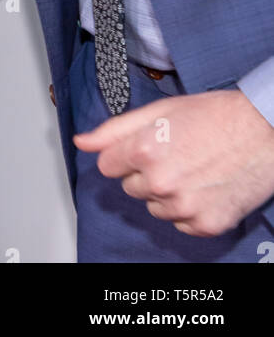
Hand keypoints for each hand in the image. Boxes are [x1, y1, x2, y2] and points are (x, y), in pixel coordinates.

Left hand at [74, 89, 273, 235]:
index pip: (107, 166)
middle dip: (145, 172)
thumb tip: (82, 142)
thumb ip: (114, 129)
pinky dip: (189, 210)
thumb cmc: (215, 116)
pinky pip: (180, 224)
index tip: (144, 147)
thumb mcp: (160, 110)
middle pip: (130, 187)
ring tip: (192, 168)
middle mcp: (160, 182)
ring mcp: (183, 207)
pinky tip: (205, 186)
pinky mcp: (204, 225)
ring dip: (166, 192)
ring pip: (154, 207)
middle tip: (175, 153)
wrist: (264, 132)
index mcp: (144, 150)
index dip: (124, 154)